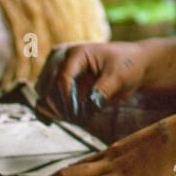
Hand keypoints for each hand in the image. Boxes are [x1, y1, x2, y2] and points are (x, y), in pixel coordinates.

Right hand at [34, 41, 149, 121]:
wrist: (131, 64)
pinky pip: (45, 97)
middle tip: (78, 120)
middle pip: (48, 87)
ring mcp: (58, 69)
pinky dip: (48, 110)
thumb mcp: (119, 78)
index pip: (62, 79)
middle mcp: (62, 59)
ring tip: (75, 118)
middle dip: (60, 107)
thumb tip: (89, 106)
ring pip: (44, 93)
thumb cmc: (126, 66)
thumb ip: (103, 91)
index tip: (77, 117)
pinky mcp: (58, 81)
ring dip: (55, 109)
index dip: (67, 100)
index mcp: (76, 54)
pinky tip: (54, 121)